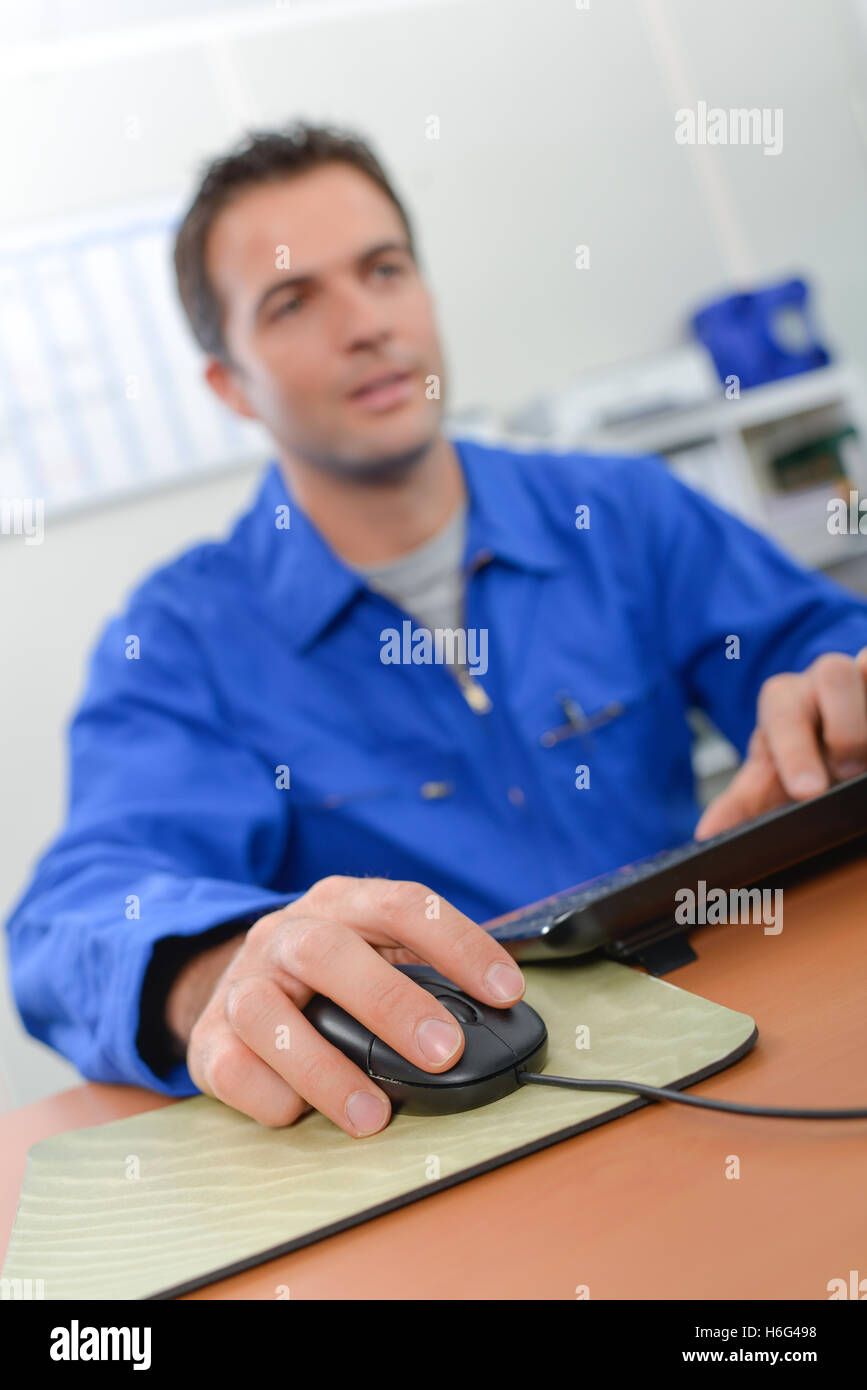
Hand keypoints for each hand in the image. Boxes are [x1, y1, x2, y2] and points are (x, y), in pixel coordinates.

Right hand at [184, 875, 524, 1136]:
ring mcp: (242, 982)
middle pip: (328, 951)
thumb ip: (425, 977)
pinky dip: (273, 1094)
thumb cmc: (329, 975)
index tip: (506, 989)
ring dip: (324, 1069)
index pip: (401, 904)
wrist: (230, 981)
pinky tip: (302, 1111)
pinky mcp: (209, 1037)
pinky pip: (232, 1067)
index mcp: (342, 903)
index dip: (457, 942)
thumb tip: (496, 1019)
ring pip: (265, 1013)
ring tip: (373, 1115)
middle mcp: (287, 933)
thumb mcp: (376, 952)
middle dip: (390, 1003)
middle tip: (443, 1053)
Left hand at [695, 647, 866, 839]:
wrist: (835, 739)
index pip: (785, 715)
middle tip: (847, 773)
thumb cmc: (798, 758)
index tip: (807, 792)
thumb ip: (740, 804)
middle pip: (833, 674)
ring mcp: (863, 678)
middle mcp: (824, 678)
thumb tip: (707, 835)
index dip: (796, 753)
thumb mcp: (769, 780)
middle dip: (844, 729)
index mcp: (784, 699)